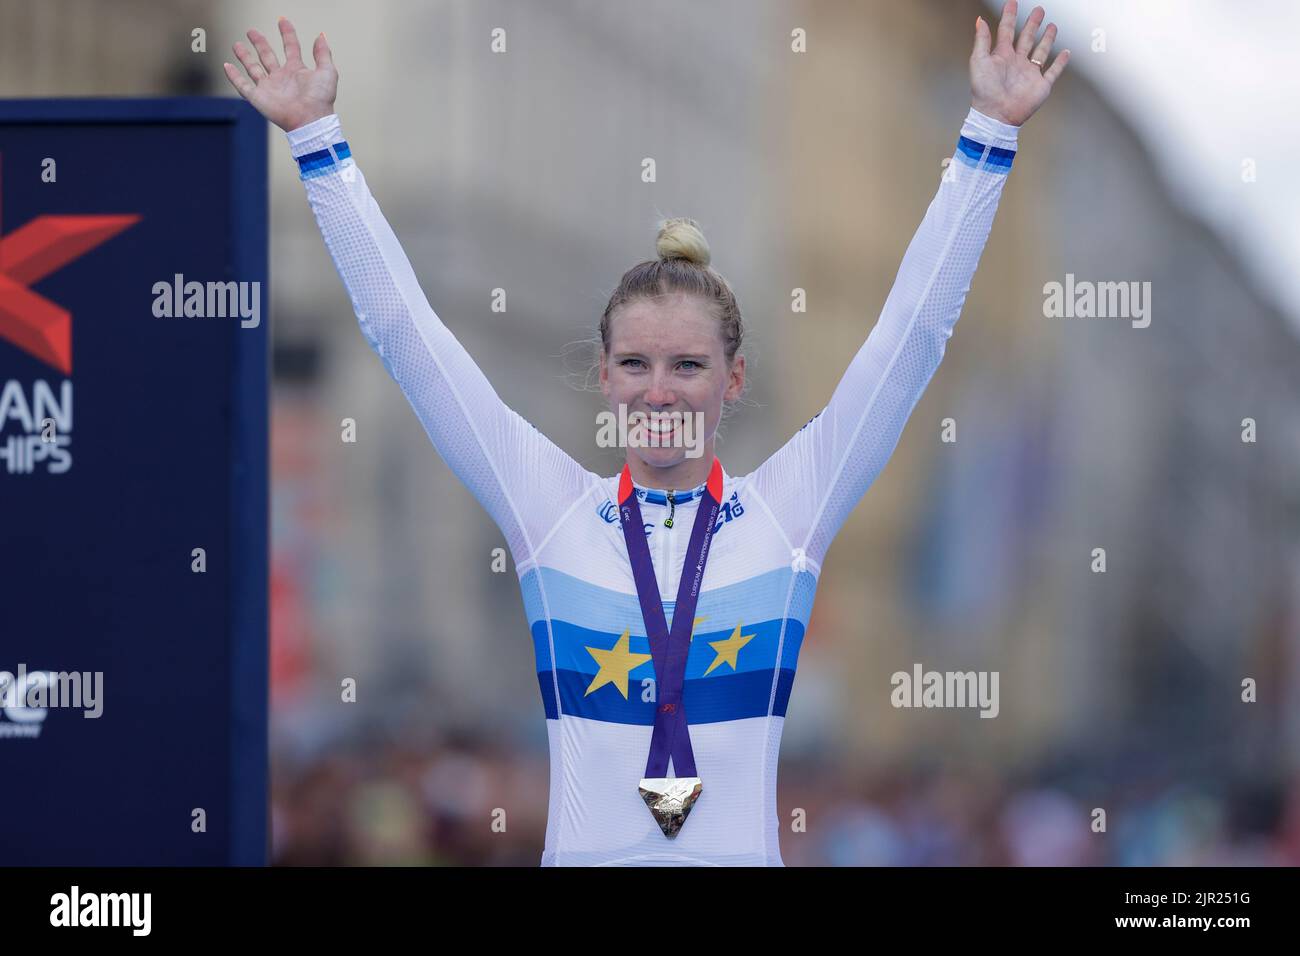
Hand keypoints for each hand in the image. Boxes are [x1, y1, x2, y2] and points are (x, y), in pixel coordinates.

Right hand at [223, 18, 337, 132]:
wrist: (310, 119)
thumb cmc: (321, 99)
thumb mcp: (327, 72)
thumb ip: (323, 53)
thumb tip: (321, 36)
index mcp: (297, 71)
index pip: (290, 47)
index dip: (287, 33)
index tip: (282, 21)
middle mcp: (282, 78)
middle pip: (268, 56)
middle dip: (260, 43)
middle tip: (252, 31)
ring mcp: (269, 88)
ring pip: (253, 68)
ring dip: (244, 56)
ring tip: (236, 45)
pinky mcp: (259, 98)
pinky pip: (243, 86)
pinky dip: (233, 76)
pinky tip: (226, 66)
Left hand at [970, 1, 1068, 126]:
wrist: (995, 115)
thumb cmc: (984, 90)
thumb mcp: (979, 61)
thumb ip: (981, 40)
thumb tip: (980, 20)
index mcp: (1001, 56)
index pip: (1006, 31)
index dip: (1009, 16)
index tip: (1012, 3)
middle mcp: (1016, 63)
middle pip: (1026, 38)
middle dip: (1032, 24)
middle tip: (1038, 10)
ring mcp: (1029, 74)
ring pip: (1041, 52)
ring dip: (1047, 39)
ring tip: (1052, 26)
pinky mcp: (1041, 85)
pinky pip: (1053, 71)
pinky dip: (1060, 62)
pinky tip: (1065, 52)